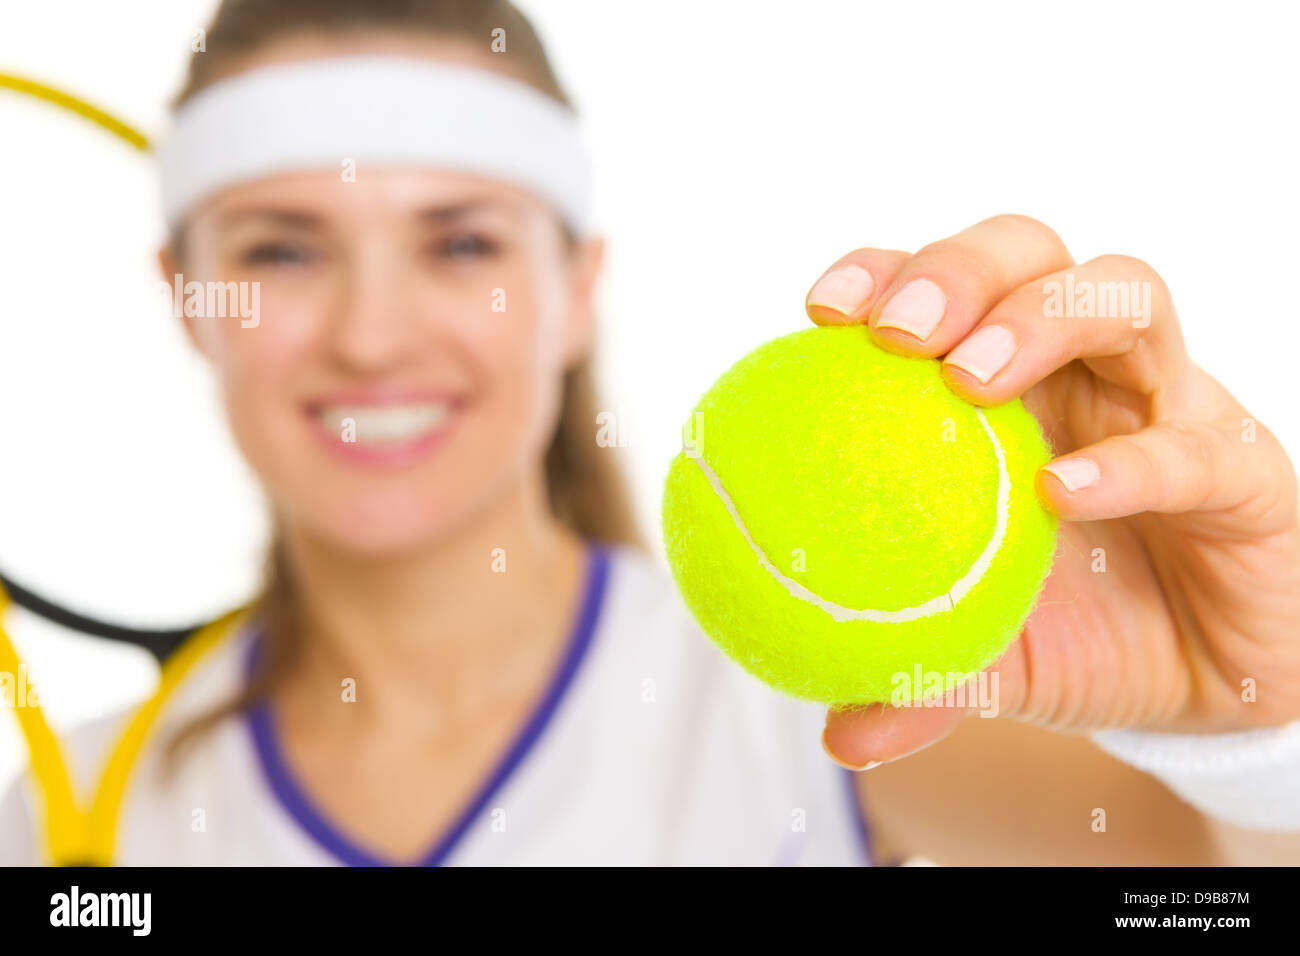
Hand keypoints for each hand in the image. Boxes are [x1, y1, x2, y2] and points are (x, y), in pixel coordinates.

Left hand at [810, 215, 1299, 770]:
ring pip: (1123, 297)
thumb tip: (840, 734)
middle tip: (896, 333)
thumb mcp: (986, 659)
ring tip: (971, 376)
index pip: (938, 292)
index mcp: (1001, 388)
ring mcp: (1166, 404)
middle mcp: (1081, 372)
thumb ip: (919, 678)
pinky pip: (1195, 445)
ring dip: (1041, 317)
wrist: (1205, 689)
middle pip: (1027, 254)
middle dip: (958, 269)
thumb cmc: (1080, 636)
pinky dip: (1132, 459)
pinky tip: (1065, 492)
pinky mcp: (1244, 466)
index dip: (880, 274)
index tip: (819, 309)